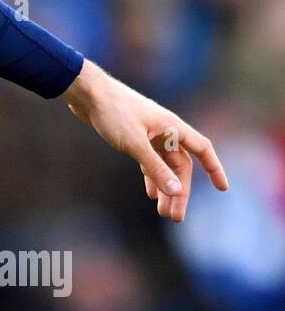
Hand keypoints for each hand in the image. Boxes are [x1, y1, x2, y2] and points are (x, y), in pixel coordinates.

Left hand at [61, 59, 227, 222]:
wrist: (88, 94)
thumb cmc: (113, 113)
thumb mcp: (135, 144)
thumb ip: (156, 169)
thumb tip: (177, 192)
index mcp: (172, 127)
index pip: (202, 149)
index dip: (214, 168)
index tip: (223, 188)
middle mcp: (165, 131)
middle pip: (181, 166)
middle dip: (180, 191)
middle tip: (175, 217)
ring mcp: (150, 134)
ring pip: (165, 166)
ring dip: (165, 187)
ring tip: (163, 212)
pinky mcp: (135, 137)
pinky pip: (150, 161)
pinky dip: (152, 176)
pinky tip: (151, 193)